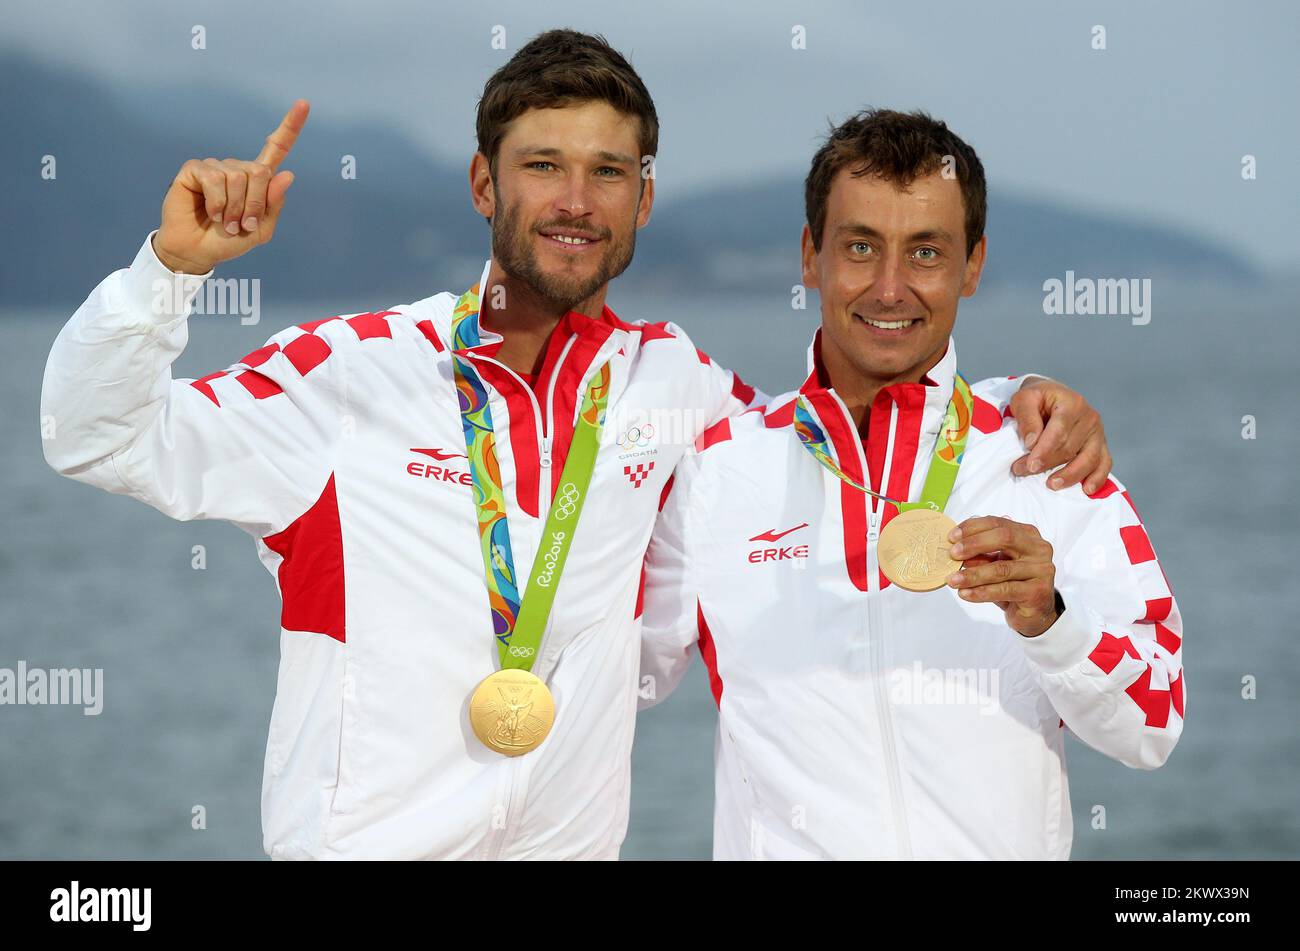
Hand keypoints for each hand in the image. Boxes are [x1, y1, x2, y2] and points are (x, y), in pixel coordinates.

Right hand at [154, 99, 309, 274]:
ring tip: (225, 222)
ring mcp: (215, 166)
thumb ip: (274, 204)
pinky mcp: (194, 169)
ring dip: (235, 209)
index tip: (304, 104)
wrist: (198, 252)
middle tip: (241, 225)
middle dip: (254, 205)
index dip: (290, 127)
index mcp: (257, 179)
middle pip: (260, 172)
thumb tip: (287, 174)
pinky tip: (211, 213)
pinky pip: (214, 179)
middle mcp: (237, 167)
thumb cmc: (228, 240)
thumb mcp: (261, 229)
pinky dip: (217, 203)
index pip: (276, 147)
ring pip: (237, 177)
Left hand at [946, 516, 1058, 637]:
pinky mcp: (1038, 591)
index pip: (998, 523)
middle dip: (974, 544)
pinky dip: (981, 592)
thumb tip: (956, 549)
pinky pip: (1005, 590)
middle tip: (953, 554)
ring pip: (1001, 568)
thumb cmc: (1013, 583)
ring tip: (953, 580)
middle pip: (1005, 537)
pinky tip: (965, 594)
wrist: (1033, 612)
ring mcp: (1042, 570)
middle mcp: (1038, 549)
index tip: (951, 537)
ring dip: (973, 574)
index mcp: (1027, 535)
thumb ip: (980, 555)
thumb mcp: (994, 564)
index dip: (973, 527)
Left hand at [1008, 376, 1111, 493]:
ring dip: (1070, 475)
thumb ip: (1026, 418)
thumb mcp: (1024, 399)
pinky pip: (1104, 463)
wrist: (1052, 396)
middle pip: (1069, 448)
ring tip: (1051, 484)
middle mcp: (1089, 417)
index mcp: (1072, 403)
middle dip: (1047, 464)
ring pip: (1088, 459)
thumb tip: (1031, 442)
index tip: (1030, 465)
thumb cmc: (1037, 399)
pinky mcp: (1101, 445)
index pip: (1059, 431)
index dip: (1044, 451)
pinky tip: (1087, 490)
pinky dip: (1098, 478)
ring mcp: (1098, 433)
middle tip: (1023, 472)